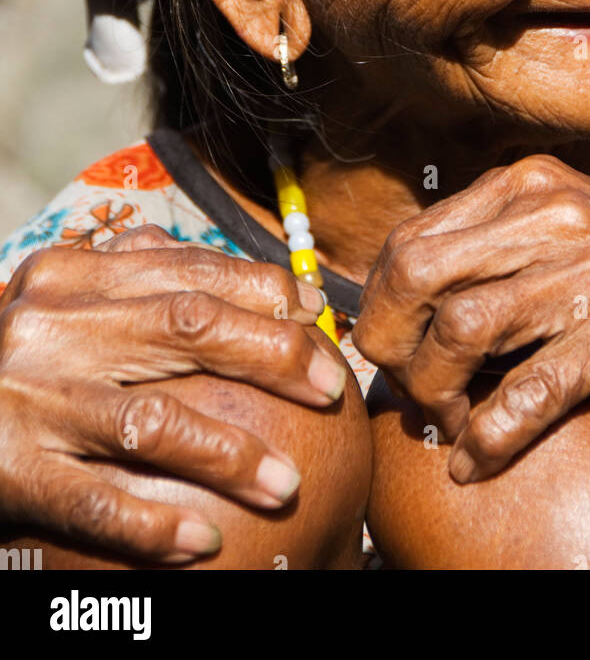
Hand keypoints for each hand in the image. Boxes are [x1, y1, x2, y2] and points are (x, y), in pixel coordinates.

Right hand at [0, 225, 345, 560]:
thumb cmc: (19, 365)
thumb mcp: (63, 305)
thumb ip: (141, 285)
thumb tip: (269, 288)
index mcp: (72, 275)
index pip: (191, 271)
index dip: (267, 291)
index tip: (317, 319)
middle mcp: (51, 326)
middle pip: (187, 328)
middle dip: (274, 355)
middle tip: (330, 388)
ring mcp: (29, 398)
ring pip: (150, 421)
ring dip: (229, 455)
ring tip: (286, 485)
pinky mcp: (10, 470)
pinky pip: (95, 501)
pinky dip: (152, 526)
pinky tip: (203, 545)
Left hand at [353, 155, 589, 480]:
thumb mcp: (563, 218)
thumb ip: (491, 232)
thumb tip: (398, 273)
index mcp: (526, 185)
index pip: (409, 239)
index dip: (379, 302)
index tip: (388, 344)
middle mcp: (551, 217)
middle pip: (416, 274)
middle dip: (388, 339)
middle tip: (403, 382)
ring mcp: (585, 274)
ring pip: (460, 330)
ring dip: (434, 391)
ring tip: (444, 419)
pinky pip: (526, 394)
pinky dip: (487, 437)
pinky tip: (473, 460)